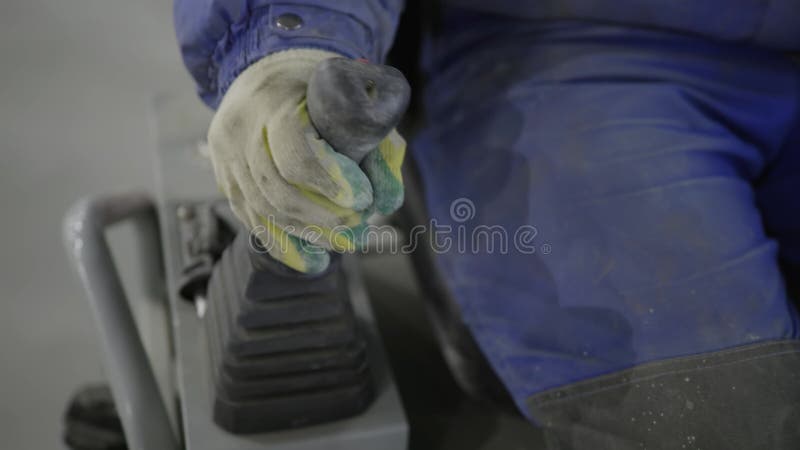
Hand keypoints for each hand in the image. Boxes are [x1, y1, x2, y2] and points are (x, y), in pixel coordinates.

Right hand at [207, 49, 404, 273]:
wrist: (266, 70)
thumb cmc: (318, 87)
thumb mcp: (353, 102)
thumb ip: (376, 147)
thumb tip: (387, 202)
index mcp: (272, 100)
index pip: (294, 152)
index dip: (330, 182)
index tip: (362, 199)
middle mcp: (240, 128)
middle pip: (274, 188)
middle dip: (319, 217)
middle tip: (356, 228)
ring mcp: (225, 155)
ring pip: (260, 209)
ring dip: (304, 235)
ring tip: (341, 244)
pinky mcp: (224, 176)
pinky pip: (249, 219)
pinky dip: (282, 244)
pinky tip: (311, 261)